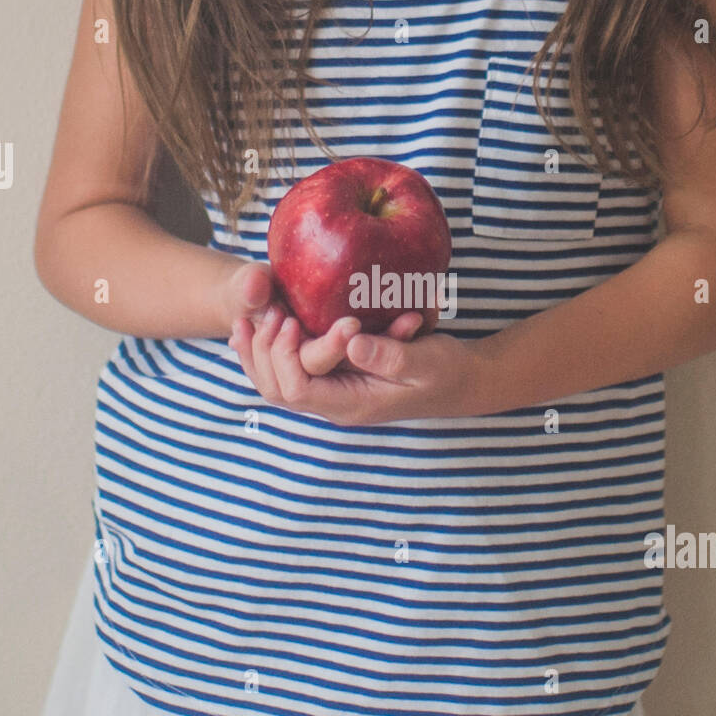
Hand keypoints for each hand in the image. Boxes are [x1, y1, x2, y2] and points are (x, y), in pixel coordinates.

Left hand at [229, 306, 482, 424]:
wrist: (464, 382)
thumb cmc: (448, 372)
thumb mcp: (427, 362)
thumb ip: (390, 356)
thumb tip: (351, 342)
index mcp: (353, 403)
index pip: (298, 390)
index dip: (285, 356)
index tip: (293, 320)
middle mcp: (336, 403)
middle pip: (277, 390)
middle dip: (263, 352)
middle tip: (269, 312)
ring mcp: (334, 392)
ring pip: (278, 382)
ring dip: (260, 350)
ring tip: (251, 316)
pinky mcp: (337, 376)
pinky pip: (293, 369)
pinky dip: (274, 348)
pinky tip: (264, 323)